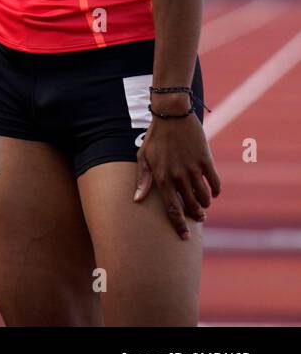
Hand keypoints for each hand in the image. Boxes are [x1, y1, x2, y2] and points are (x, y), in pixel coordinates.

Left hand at [134, 114, 220, 238]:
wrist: (172, 115)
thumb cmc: (154, 138)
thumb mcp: (143, 157)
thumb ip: (142, 180)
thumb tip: (137, 200)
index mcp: (161, 178)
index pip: (172, 209)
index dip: (179, 225)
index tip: (185, 238)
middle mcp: (178, 176)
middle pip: (191, 206)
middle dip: (196, 216)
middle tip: (198, 218)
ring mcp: (193, 169)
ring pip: (204, 197)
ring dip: (205, 204)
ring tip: (203, 205)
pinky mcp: (206, 161)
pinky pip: (215, 183)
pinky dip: (215, 190)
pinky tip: (213, 192)